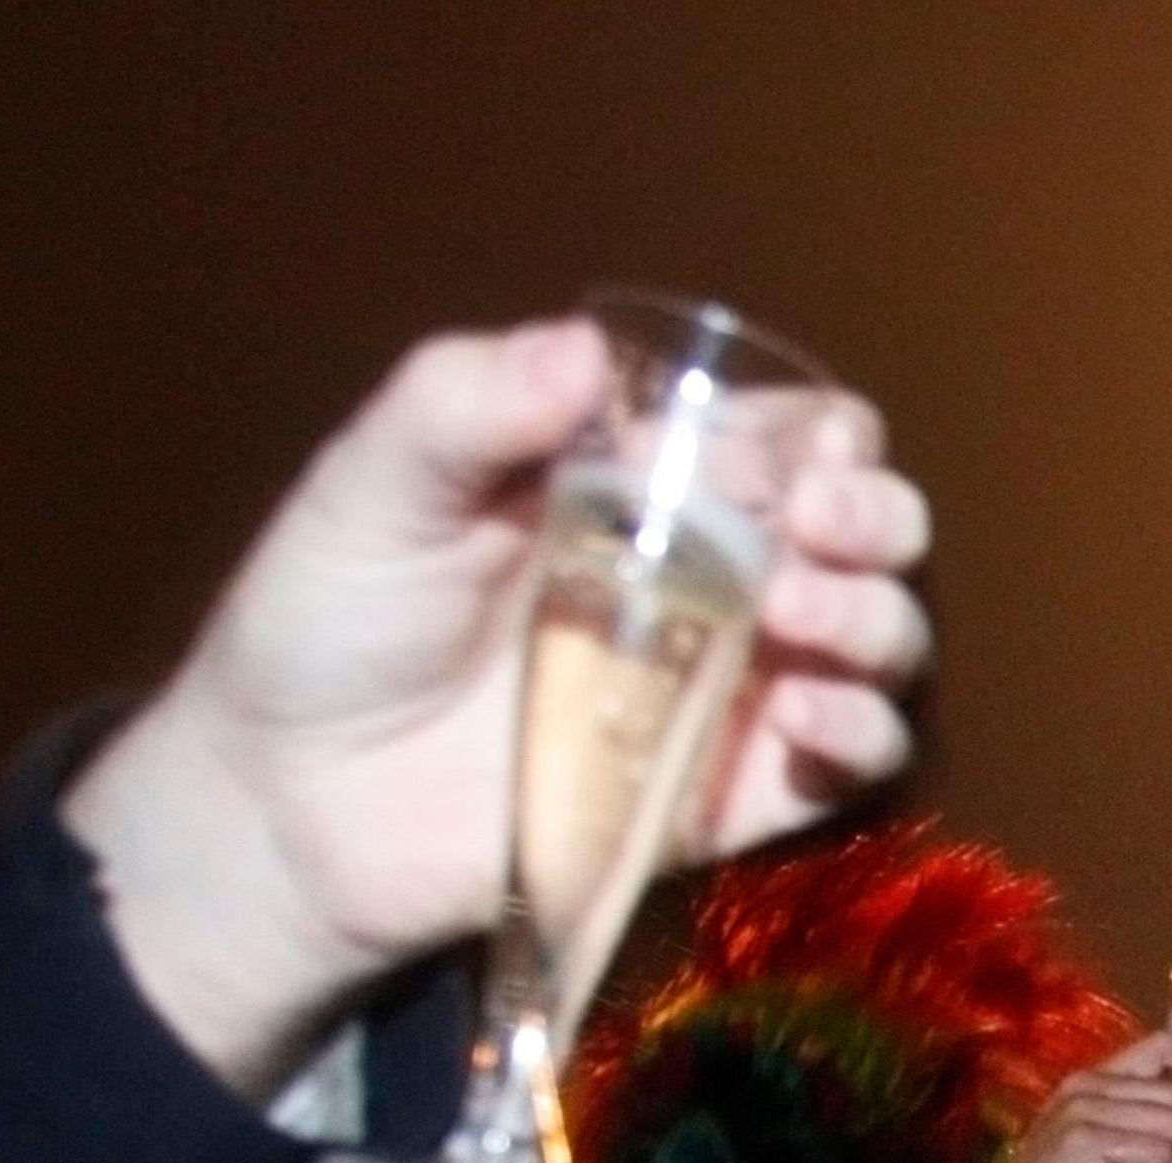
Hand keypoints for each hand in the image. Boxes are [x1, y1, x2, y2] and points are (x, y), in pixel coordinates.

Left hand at [70, 317, 933, 1095]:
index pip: (791, 437)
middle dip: (875, 515)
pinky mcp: (727, 798)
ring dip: (873, 616)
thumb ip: (464, 406)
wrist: (288, 804)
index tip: (798, 450)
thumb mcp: (375, 487)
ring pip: (882, 641)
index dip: (825, 435)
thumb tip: (585, 349)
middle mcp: (714, 581)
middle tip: (816, 525)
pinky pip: (850, 768)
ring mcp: (730, 692)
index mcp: (647, 487)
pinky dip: (860, 734)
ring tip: (796, 616)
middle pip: (869, 530)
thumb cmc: (327, 624)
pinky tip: (801, 715)